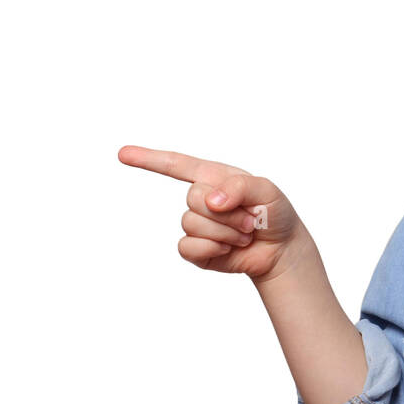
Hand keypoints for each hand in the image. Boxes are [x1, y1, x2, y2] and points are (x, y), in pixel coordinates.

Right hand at [118, 145, 305, 280]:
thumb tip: (211, 200)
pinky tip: (229, 249)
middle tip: (250, 220)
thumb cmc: (275, 213)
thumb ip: (239, 187)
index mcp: (214, 177)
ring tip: (244, 233)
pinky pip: (188, 247)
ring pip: (192, 224)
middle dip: (228, 213)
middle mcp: (201, 198)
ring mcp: (197, 224)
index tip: (123, 153)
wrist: (281, 249)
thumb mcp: (267, 191)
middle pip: (193, 198)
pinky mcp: (196, 250)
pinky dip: (213, 250)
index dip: (149, 159)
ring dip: (226, 232)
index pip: (177, 165)